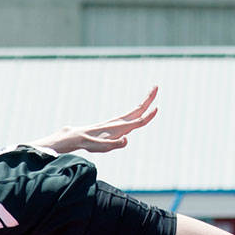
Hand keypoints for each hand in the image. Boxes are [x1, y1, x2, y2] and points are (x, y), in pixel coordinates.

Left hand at [41, 87, 158, 153]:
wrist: (77, 136)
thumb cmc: (89, 143)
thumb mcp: (101, 147)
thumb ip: (115, 144)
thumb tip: (126, 139)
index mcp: (119, 128)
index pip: (138, 121)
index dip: (148, 116)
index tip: (157, 107)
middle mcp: (119, 123)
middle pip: (137, 109)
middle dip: (148, 98)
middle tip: (157, 86)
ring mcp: (117, 123)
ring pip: (134, 111)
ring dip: (144, 103)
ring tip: (152, 94)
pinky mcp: (114, 125)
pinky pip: (130, 116)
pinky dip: (138, 111)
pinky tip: (139, 112)